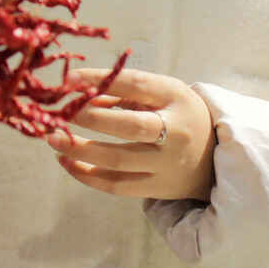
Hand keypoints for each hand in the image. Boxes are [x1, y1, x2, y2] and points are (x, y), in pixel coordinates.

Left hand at [47, 67, 215, 201]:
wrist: (216, 156)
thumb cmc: (177, 115)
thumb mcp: (160, 94)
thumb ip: (120, 92)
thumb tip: (76, 92)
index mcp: (176, 98)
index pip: (136, 84)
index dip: (101, 80)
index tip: (69, 79)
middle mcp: (175, 132)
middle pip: (130, 126)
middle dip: (90, 118)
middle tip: (59, 112)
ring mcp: (167, 164)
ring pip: (118, 161)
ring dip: (80, 150)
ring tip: (52, 139)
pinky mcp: (158, 187)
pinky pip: (117, 186)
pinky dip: (87, 176)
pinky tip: (65, 162)